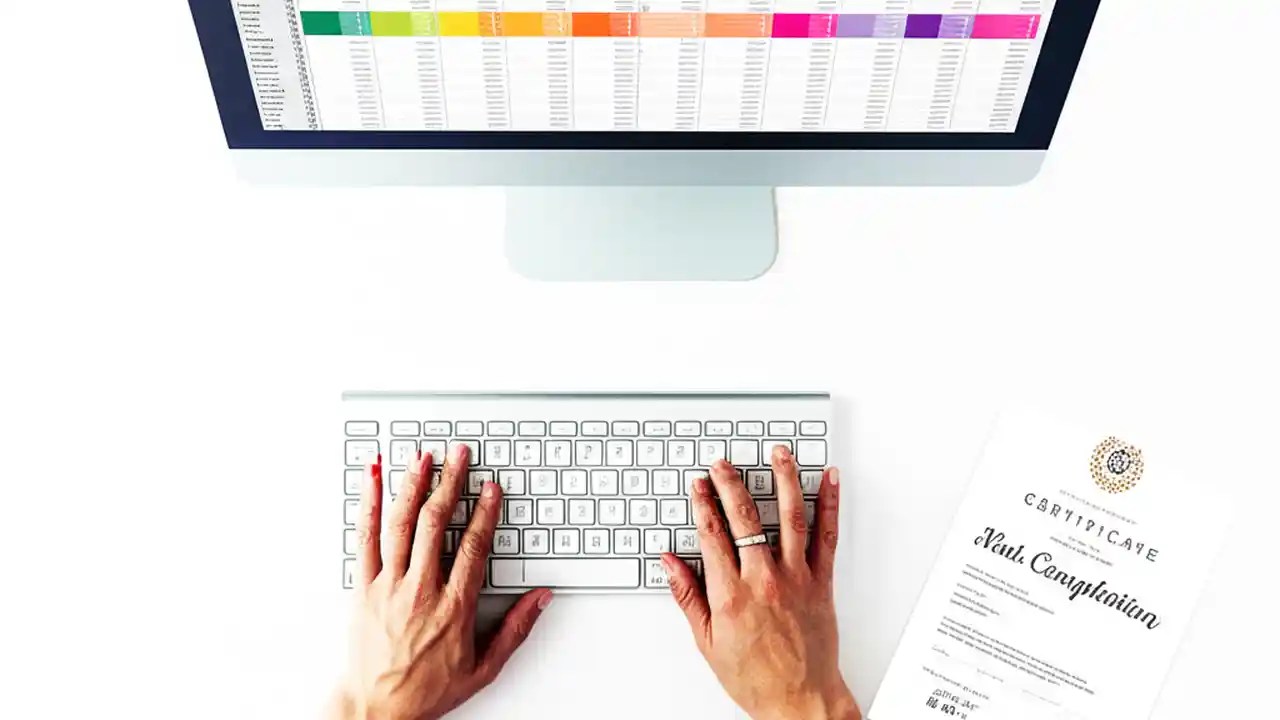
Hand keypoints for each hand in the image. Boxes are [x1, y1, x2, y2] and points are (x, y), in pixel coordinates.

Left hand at [330, 444, 551, 719]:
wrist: (377, 709)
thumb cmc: (428, 690)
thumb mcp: (484, 668)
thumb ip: (516, 629)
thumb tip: (541, 598)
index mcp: (453, 608)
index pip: (473, 548)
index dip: (485, 513)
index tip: (492, 489)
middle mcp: (420, 591)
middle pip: (436, 524)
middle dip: (450, 483)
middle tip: (459, 456)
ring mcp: (388, 587)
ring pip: (400, 524)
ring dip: (412, 484)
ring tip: (422, 457)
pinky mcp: (362, 589)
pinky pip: (364, 538)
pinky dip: (367, 504)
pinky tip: (372, 478)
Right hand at [663, 448, 858, 719]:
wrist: (799, 700)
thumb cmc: (755, 677)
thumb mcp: (707, 641)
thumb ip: (688, 597)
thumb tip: (670, 563)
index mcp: (731, 595)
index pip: (712, 535)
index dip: (703, 504)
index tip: (698, 485)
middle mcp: (764, 581)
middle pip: (745, 519)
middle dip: (730, 484)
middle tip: (723, 464)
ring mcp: (796, 578)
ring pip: (789, 516)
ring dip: (783, 479)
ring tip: (778, 453)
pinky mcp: (821, 582)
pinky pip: (826, 536)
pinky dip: (829, 504)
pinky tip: (828, 480)